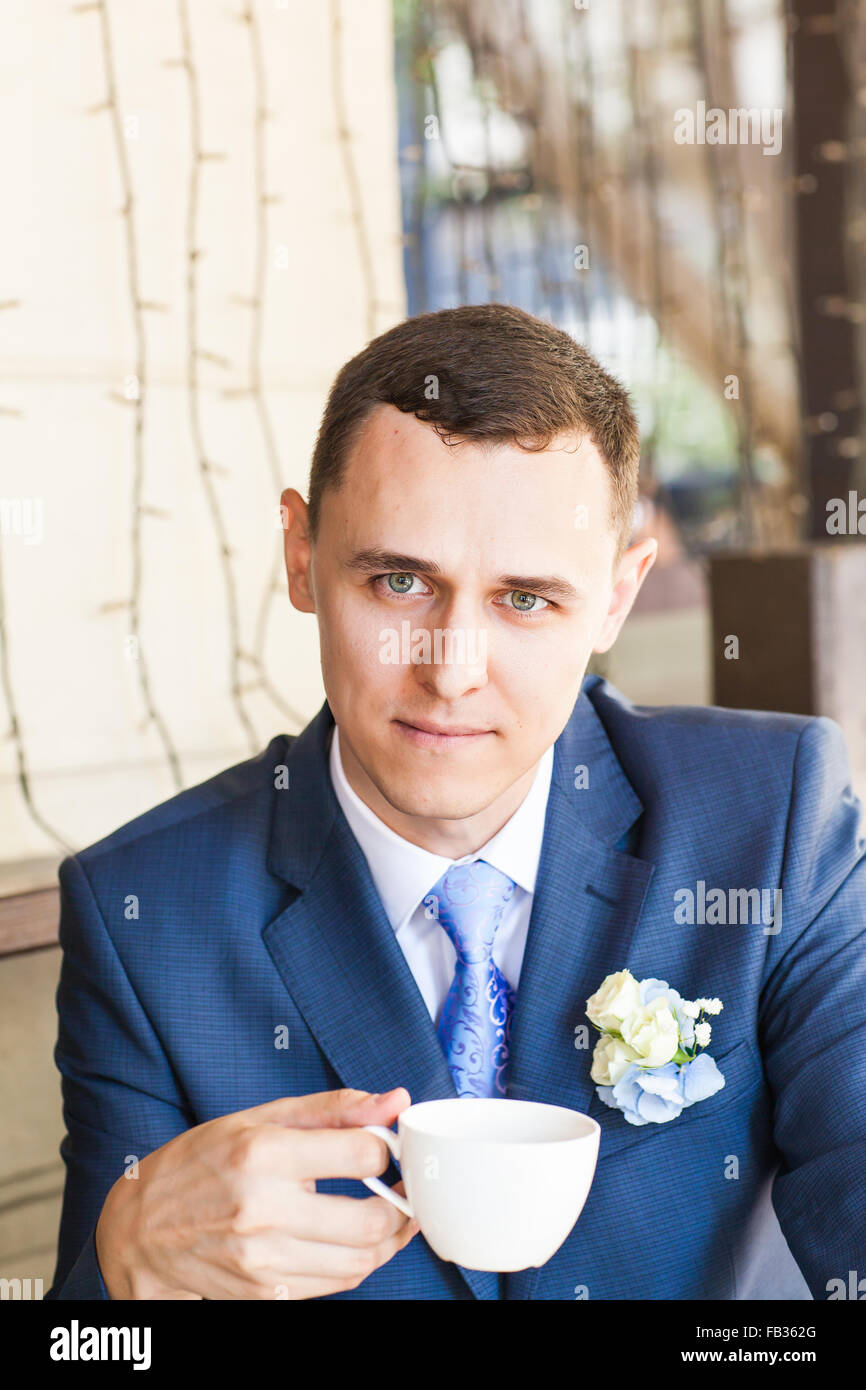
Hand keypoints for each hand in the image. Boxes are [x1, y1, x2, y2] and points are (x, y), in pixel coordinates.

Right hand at [95, 1087, 418, 1299]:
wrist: (138, 1232)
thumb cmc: (199, 1165)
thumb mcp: (258, 1118)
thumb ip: (332, 1109)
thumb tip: (395, 1100)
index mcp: (264, 1155)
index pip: (362, 1153)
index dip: (389, 1149)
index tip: (390, 1147)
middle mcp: (264, 1210)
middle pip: (371, 1219)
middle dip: (401, 1205)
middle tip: (404, 1190)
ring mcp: (264, 1259)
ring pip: (361, 1260)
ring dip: (388, 1239)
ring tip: (388, 1215)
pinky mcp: (266, 1292)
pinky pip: (335, 1283)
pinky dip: (356, 1262)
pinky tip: (352, 1239)